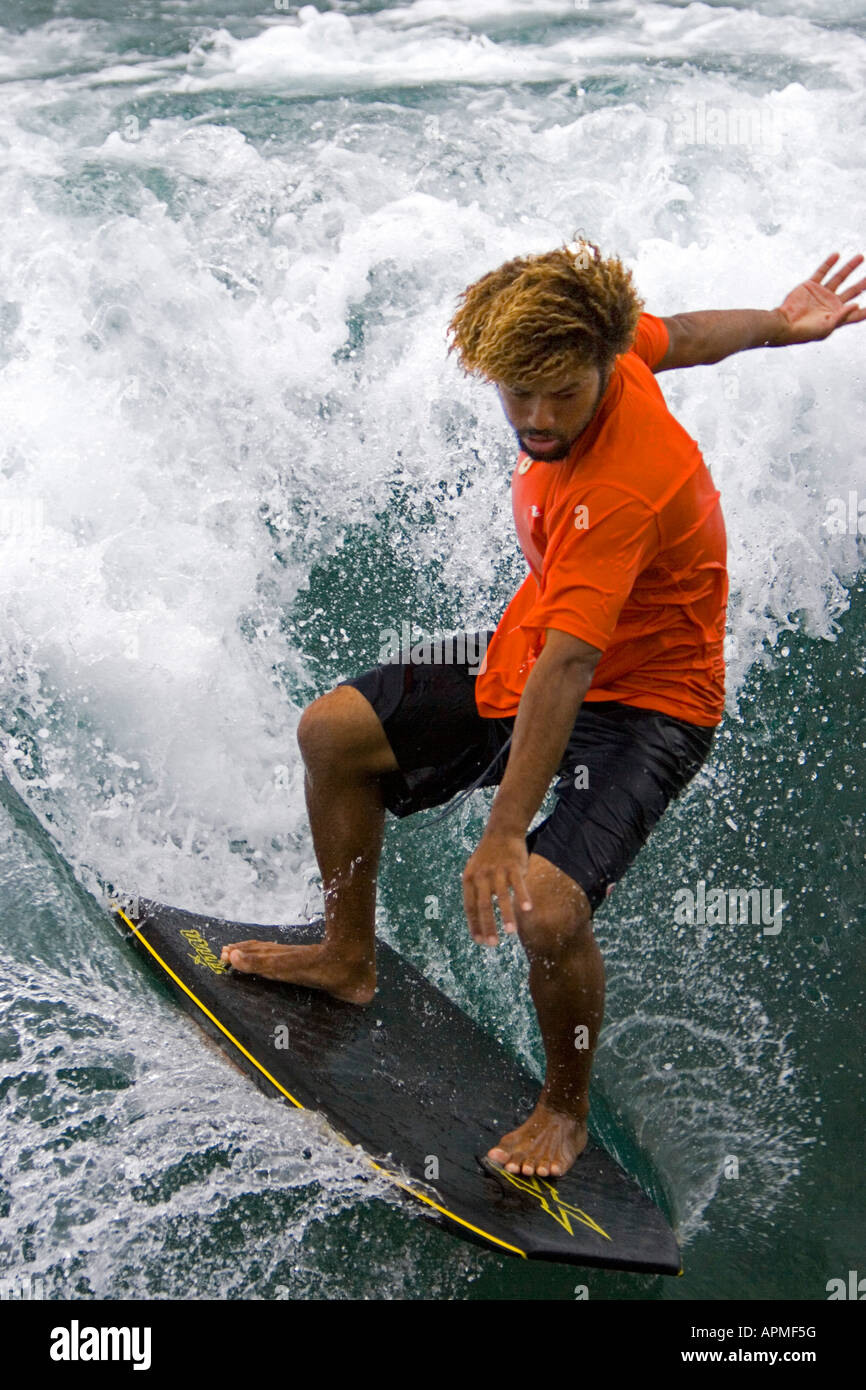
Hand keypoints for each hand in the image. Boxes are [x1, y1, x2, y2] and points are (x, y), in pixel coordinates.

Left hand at [462, 831, 532, 946]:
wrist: (501, 832)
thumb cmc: (488, 858)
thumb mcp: (475, 872)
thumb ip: (476, 892)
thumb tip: (479, 919)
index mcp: (469, 879)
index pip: (470, 907)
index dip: (474, 925)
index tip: (480, 941)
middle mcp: (481, 876)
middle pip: (483, 905)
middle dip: (488, 926)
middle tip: (493, 944)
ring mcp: (497, 870)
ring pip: (501, 896)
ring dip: (506, 915)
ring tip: (510, 932)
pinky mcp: (513, 865)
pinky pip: (518, 884)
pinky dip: (522, 897)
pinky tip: (527, 910)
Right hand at [775, 252, 865, 343]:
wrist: (783, 324)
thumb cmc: (804, 332)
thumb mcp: (826, 326)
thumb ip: (842, 315)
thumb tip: (857, 305)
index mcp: (836, 317)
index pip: (856, 313)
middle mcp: (831, 304)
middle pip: (852, 292)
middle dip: (863, 284)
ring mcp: (821, 294)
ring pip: (840, 278)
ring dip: (850, 267)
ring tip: (860, 257)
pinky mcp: (810, 286)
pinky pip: (822, 271)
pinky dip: (829, 263)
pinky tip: (837, 255)